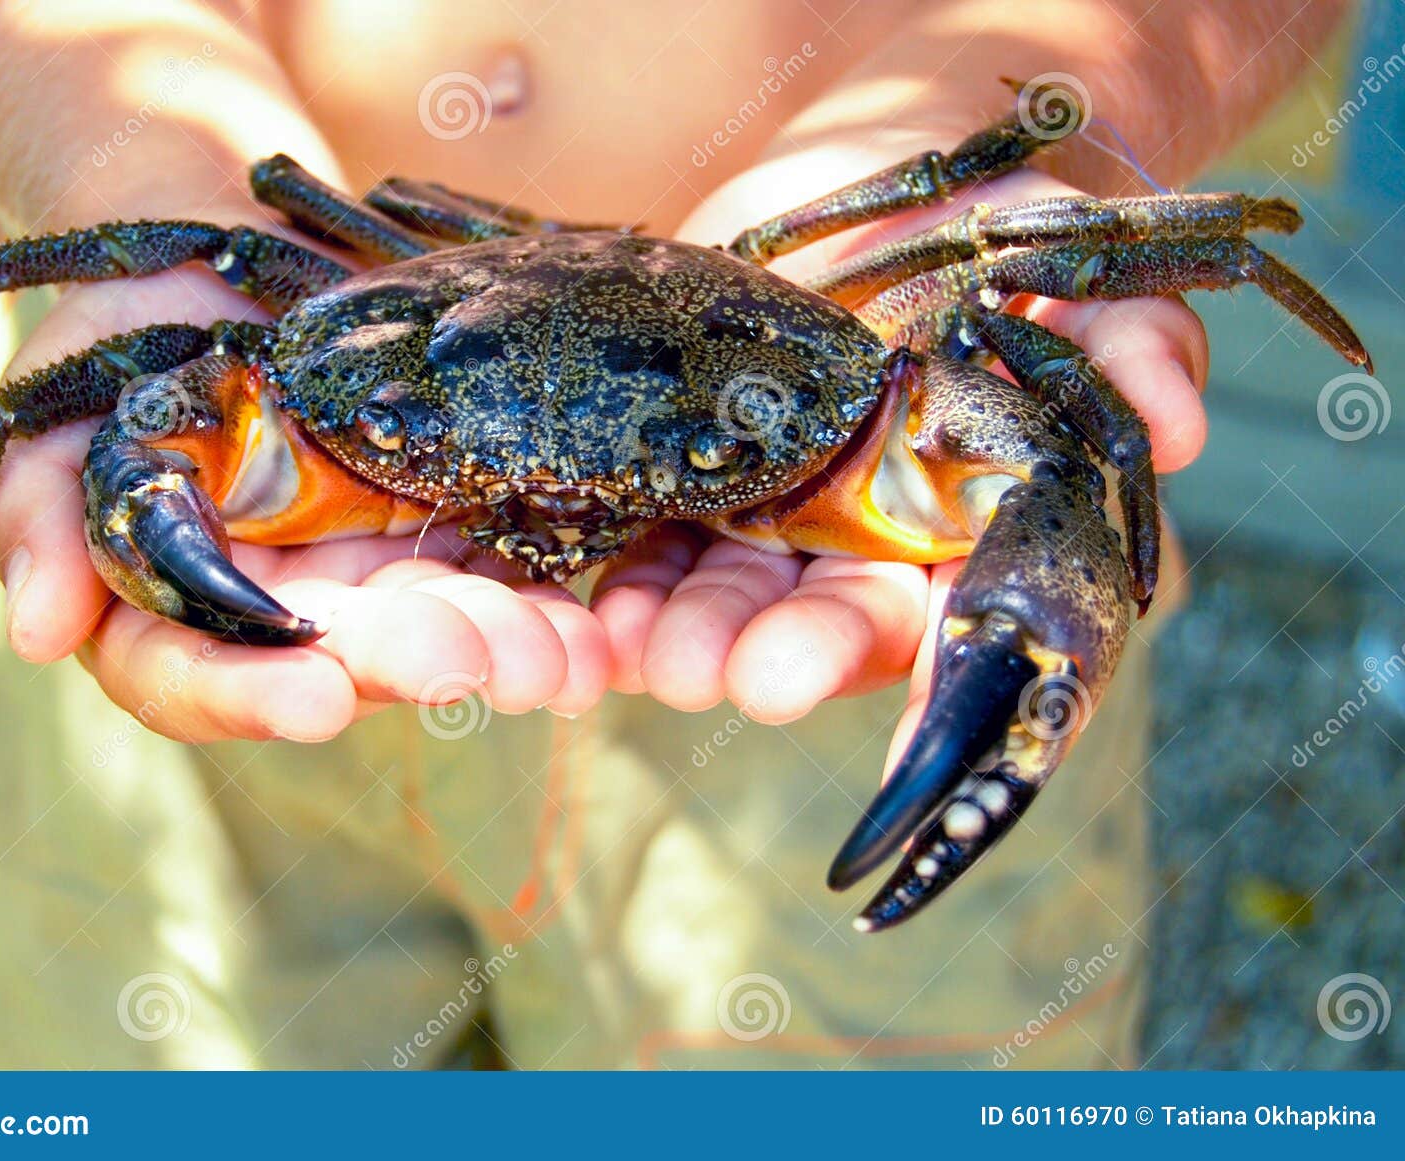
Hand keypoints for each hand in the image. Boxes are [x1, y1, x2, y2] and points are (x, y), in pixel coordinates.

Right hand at [0, 267, 607, 742]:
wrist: (217, 264)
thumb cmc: (114, 346)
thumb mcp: (49, 416)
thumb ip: (38, 517)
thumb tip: (39, 632)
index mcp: (179, 611)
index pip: (200, 676)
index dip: (252, 692)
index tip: (318, 697)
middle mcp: (283, 616)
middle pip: (347, 664)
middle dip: (420, 664)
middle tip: (495, 666)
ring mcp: (371, 579)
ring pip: (441, 630)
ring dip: (508, 647)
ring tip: (571, 659)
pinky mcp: (446, 530)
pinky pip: (506, 570)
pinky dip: (553, 593)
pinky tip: (602, 618)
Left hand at [593, 133, 1207, 747]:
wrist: (877, 173)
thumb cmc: (1001, 237)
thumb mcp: (1077, 279)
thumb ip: (1132, 351)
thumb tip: (1184, 427)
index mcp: (963, 526)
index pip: (962, 628)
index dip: (948, 693)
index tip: (928, 752)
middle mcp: (864, 539)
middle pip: (830, 622)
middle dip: (793, 653)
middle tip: (760, 679)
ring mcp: (769, 508)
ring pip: (728, 594)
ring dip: (694, 634)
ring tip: (661, 654)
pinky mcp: (685, 467)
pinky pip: (646, 536)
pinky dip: (622, 578)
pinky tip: (598, 610)